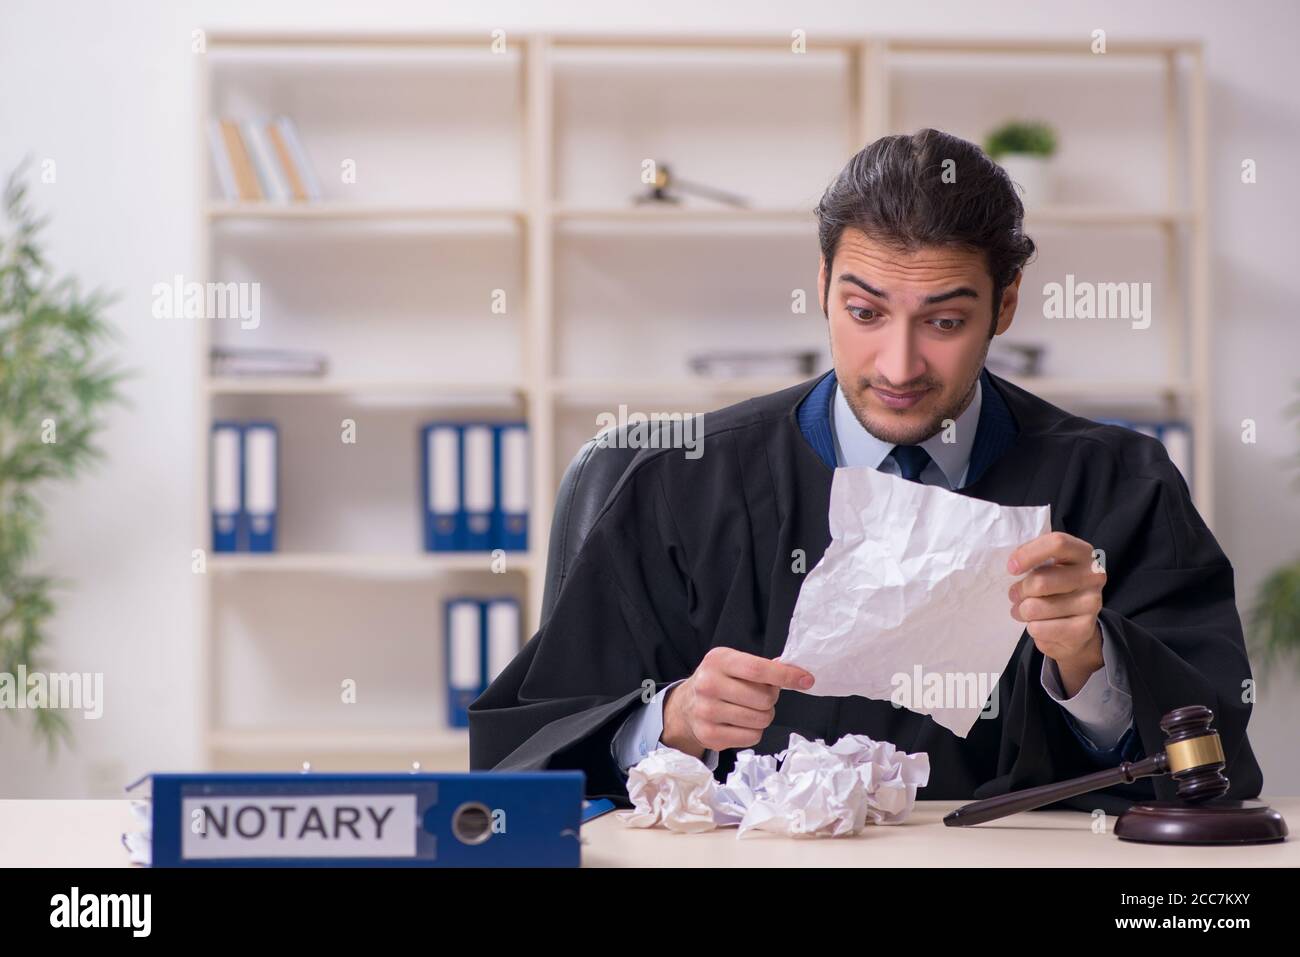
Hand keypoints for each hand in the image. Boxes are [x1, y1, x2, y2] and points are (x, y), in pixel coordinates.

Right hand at [661, 647, 813, 757]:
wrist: (686, 705)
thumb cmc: (720, 681)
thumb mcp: (735, 664)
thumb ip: (763, 667)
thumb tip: (797, 673)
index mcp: (718, 660)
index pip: (759, 669)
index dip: (786, 675)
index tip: (806, 680)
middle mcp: (708, 684)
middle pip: (764, 699)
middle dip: (770, 700)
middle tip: (760, 697)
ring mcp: (706, 711)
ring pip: (760, 720)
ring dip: (763, 717)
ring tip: (749, 710)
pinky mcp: (708, 734)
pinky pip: (751, 737)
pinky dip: (753, 732)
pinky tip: (740, 723)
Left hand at [1007, 531, 1105, 695]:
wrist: (1077, 628)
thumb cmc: (1055, 589)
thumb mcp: (1049, 567)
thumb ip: (1036, 559)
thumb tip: (1013, 565)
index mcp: (1083, 553)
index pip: (1057, 543)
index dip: (1028, 554)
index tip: (1012, 568)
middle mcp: (1093, 576)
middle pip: (1040, 581)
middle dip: (1019, 591)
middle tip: (1015, 595)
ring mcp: (1092, 603)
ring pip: (1035, 608)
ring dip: (1022, 611)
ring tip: (1025, 611)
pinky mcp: (1084, 629)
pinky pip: (1039, 628)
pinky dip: (1032, 628)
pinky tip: (1040, 625)